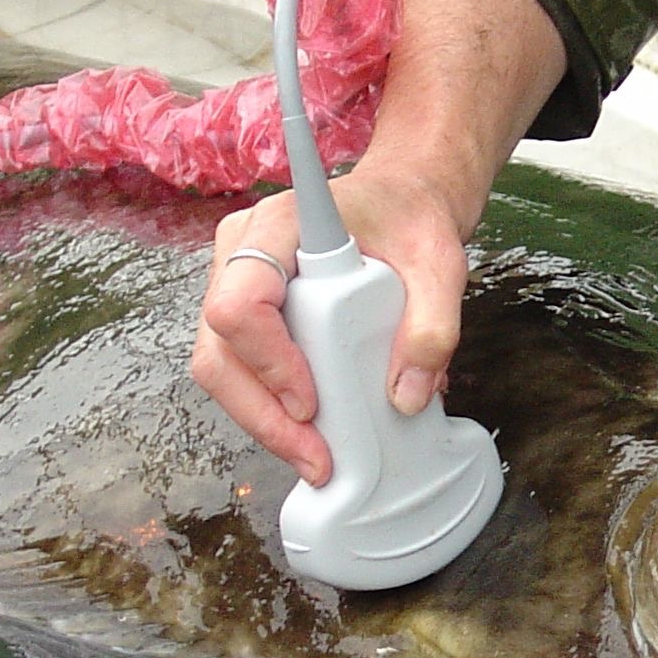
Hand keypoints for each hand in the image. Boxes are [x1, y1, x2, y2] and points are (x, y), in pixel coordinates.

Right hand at [192, 162, 474, 485]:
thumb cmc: (409, 219)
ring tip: (316, 456)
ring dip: (264, 421)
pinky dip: (270, 409)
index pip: (241, 301)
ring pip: (221, 368)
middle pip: (218, 350)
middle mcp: (241, 251)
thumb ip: (433, 326)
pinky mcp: (246, 313)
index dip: (268, 361)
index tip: (311, 401)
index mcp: (280, 225)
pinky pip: (240, 370)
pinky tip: (310, 433)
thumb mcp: (439, 264)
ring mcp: (234, 281)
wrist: (399, 201)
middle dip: (262, 414)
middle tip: (316, 456)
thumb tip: (406, 396)